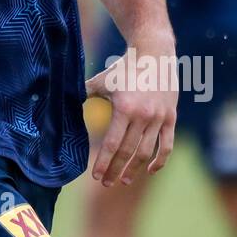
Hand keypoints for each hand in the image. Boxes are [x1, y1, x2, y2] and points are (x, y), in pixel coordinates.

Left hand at [85, 43, 176, 185]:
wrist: (155, 52)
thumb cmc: (124, 67)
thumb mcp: (102, 80)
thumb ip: (85, 95)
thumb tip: (65, 107)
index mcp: (124, 108)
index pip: (112, 143)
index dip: (104, 162)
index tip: (96, 176)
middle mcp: (143, 116)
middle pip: (127, 152)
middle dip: (116, 170)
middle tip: (106, 183)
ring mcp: (159, 118)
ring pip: (146, 152)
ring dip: (135, 169)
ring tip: (125, 181)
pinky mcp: (171, 117)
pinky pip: (166, 144)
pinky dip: (159, 160)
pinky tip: (150, 170)